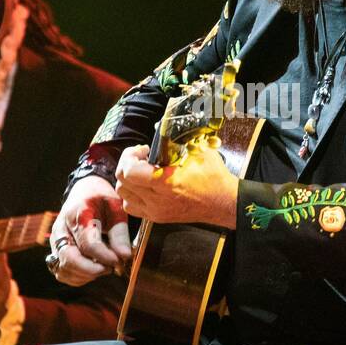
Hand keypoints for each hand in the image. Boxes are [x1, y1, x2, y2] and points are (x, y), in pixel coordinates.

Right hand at [49, 175, 132, 286]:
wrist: (84, 192)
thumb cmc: (102, 200)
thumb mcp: (116, 209)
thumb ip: (120, 234)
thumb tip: (125, 257)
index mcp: (78, 214)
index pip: (88, 243)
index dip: (105, 257)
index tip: (120, 261)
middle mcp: (61, 229)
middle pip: (70, 259)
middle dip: (93, 270)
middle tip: (112, 267)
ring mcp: (55, 241)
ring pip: (64, 269)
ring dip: (86, 275)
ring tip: (104, 267)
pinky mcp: (55, 251)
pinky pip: (62, 272)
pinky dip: (78, 277)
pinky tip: (93, 270)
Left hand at [115, 143, 238, 230]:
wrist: (223, 202)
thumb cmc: (213, 178)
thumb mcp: (198, 151)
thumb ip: (178, 139)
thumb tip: (163, 126)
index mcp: (166, 183)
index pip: (129, 172)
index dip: (130, 156)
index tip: (143, 150)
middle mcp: (157, 200)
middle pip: (122, 182)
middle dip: (127, 164)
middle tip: (142, 157)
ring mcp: (155, 211)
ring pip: (123, 195)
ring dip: (127, 180)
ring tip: (141, 171)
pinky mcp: (157, 217)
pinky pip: (131, 206)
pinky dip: (131, 195)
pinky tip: (144, 186)